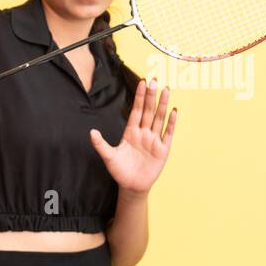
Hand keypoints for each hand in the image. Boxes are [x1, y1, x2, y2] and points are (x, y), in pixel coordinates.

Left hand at [89, 77, 177, 195]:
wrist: (132, 186)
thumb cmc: (120, 170)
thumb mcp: (108, 157)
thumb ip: (100, 144)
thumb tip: (92, 132)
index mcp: (131, 132)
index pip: (136, 110)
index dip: (139, 97)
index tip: (142, 82)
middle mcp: (144, 133)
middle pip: (149, 111)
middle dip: (151, 96)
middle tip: (155, 80)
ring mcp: (154, 140)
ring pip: (159, 118)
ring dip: (163, 105)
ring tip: (166, 90)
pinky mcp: (162, 149)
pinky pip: (168, 133)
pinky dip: (171, 122)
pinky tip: (173, 111)